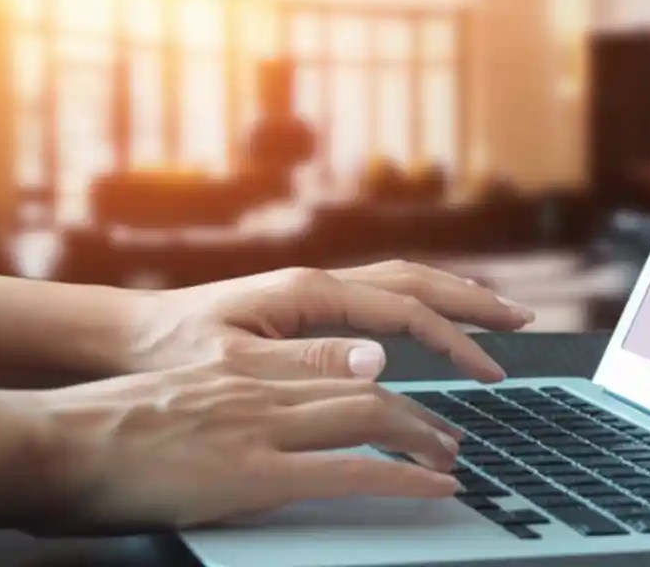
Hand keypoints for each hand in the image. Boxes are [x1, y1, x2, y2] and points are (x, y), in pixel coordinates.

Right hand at [14, 365, 463, 531]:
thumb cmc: (104, 429)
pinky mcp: (256, 474)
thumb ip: (232, 396)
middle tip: (448, 435)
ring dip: (423, 436)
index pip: (335, 365)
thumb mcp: (178, 396)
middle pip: (365, 386)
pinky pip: (349, 470)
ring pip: (369, 416)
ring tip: (451, 457)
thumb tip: (263, 413)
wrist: (57, 442)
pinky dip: (402, 477)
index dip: (383, 382)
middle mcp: (263, 388)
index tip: (408, 400)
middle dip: (418, 411)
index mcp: (244, 370)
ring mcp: (263, 428)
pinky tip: (433, 487)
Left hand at [127, 261, 534, 382]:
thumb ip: (308, 361)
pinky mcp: (305, 304)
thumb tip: (381, 358)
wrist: (128, 333)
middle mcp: (318, 282)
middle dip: (472, 301)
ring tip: (494, 314)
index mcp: (310, 291)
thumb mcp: (237, 365)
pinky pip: (380, 296)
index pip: (405, 311)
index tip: (490, 369)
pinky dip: (420, 303)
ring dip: (451, 296)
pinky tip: (430, 319)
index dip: (454, 339)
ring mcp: (313, 289)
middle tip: (521, 321)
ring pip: (401, 282)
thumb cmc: (174, 352)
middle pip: (416, 281)